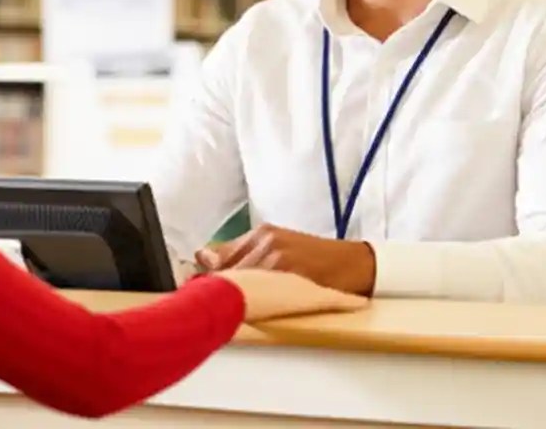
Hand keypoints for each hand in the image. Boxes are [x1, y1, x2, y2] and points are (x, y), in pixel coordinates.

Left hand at [196, 224, 376, 295]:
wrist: (354, 263)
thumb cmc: (316, 259)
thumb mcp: (279, 247)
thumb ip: (243, 253)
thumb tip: (203, 258)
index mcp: (263, 234)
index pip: (217, 255)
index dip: (202, 276)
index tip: (190, 288)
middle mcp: (268, 241)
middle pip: (225, 270)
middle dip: (212, 288)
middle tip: (201, 305)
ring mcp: (279, 258)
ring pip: (241, 283)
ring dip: (229, 298)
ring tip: (219, 312)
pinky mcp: (291, 275)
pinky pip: (261, 293)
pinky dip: (250, 303)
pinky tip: (244, 310)